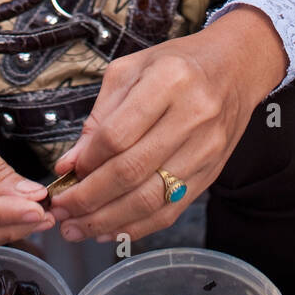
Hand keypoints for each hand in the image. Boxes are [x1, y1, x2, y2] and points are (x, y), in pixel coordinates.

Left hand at [49, 6, 287, 245]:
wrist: (234, 68)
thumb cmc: (177, 64)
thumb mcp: (131, 71)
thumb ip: (100, 117)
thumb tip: (70, 164)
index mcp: (169, 81)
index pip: (118, 134)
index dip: (87, 161)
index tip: (65, 174)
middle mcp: (193, 116)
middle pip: (132, 171)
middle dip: (88, 198)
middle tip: (60, 211)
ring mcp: (206, 149)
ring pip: (151, 199)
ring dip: (108, 220)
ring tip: (77, 228)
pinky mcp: (212, 174)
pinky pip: (171, 210)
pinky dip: (137, 226)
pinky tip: (110, 230)